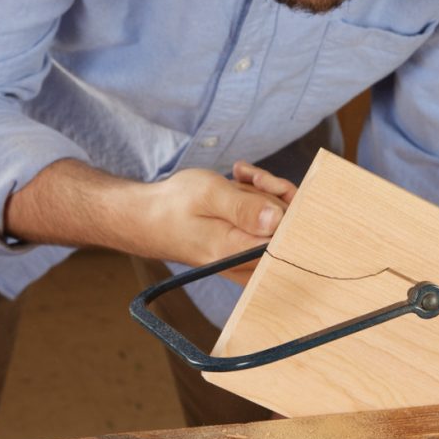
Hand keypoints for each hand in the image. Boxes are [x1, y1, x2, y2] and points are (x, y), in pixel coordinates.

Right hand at [3, 157, 296, 283]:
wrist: (146, 218)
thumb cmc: (173, 205)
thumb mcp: (208, 194)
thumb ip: (244, 207)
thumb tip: (279, 218)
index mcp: (241, 252)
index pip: (292, 237)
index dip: (289, 205)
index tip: (265, 183)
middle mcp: (249, 262)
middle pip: (291, 229)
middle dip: (276, 194)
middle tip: (249, 176)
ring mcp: (248, 257)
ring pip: (280, 223)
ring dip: (265, 193)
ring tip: (240, 176)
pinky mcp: (246, 247)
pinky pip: (267, 223)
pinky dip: (258, 199)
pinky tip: (241, 181)